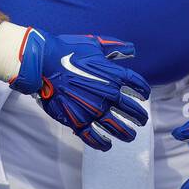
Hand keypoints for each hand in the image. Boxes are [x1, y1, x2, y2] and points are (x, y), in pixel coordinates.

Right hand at [8, 31, 150, 150]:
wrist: (43, 63)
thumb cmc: (68, 50)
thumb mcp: (95, 43)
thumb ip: (115, 48)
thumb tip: (131, 50)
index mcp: (114, 75)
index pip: (137, 85)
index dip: (143, 91)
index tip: (144, 95)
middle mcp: (107, 94)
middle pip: (131, 109)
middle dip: (139, 116)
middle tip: (142, 121)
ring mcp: (93, 110)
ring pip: (115, 127)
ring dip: (126, 133)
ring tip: (131, 136)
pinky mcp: (77, 120)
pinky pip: (93, 137)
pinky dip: (101, 143)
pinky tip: (107, 145)